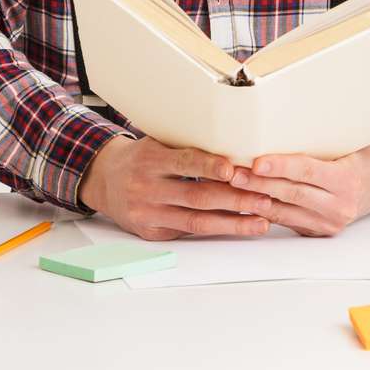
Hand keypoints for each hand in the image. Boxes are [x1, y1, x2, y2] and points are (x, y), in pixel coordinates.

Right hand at [79, 135, 275, 240]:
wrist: (104, 179)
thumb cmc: (143, 157)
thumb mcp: (157, 142)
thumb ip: (187, 143)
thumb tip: (233, 138)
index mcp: (150, 160)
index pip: (184, 163)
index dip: (209, 166)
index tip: (234, 170)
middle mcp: (147, 188)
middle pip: (197, 197)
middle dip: (236, 200)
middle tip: (265, 199)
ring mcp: (148, 213)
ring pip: (196, 221)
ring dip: (233, 222)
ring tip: (261, 221)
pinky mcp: (152, 232)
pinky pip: (188, 232)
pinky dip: (216, 229)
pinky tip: (239, 226)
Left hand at [230, 134, 369, 236]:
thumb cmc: (360, 153)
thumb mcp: (349, 141)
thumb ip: (322, 136)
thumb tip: (288, 114)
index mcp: (348, 179)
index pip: (308, 171)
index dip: (281, 166)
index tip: (257, 162)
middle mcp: (340, 205)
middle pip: (291, 193)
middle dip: (259, 183)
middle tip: (234, 172)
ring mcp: (330, 223)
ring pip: (285, 211)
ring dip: (256, 199)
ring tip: (234, 186)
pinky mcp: (319, 232)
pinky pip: (287, 222)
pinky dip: (265, 211)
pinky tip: (248, 201)